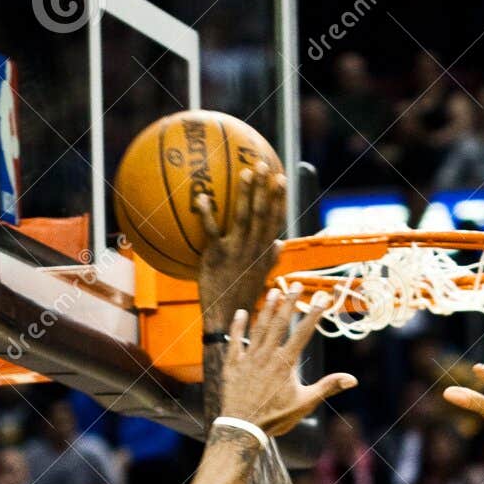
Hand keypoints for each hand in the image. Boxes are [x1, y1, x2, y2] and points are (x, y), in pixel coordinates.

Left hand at [196, 163, 284, 329]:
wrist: (226, 319)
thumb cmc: (240, 299)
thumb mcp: (260, 279)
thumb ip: (269, 260)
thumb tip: (279, 244)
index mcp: (264, 253)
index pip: (275, 221)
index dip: (279, 199)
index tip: (281, 178)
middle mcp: (253, 249)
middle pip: (262, 214)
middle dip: (264, 188)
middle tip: (263, 164)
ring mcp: (236, 252)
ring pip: (243, 217)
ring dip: (245, 194)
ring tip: (246, 172)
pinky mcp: (216, 256)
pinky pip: (212, 231)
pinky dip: (208, 214)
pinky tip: (202, 196)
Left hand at [218, 291, 355, 436]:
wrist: (243, 428)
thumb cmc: (276, 418)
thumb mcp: (305, 403)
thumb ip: (327, 387)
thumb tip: (352, 379)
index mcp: (286, 363)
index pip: (303, 332)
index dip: (313, 314)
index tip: (321, 297)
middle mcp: (267, 355)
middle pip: (279, 323)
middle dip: (289, 302)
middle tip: (296, 284)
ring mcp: (249, 358)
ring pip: (258, 328)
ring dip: (267, 308)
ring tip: (274, 291)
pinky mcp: (233, 364)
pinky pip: (236, 341)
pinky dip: (238, 327)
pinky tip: (242, 313)